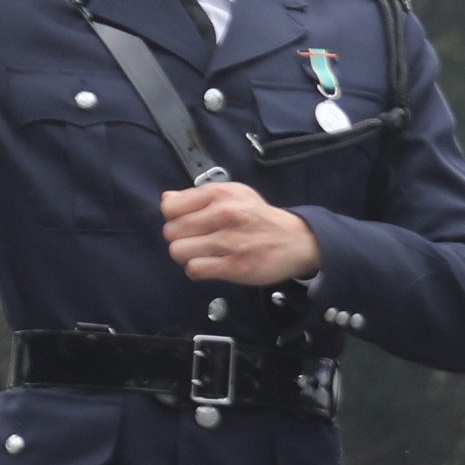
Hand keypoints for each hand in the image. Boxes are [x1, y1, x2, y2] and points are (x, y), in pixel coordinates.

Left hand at [160, 180, 322, 285]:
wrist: (297, 240)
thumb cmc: (258, 217)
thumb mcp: (233, 196)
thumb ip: (197, 197)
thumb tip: (167, 199)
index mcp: (220, 194)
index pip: (170, 208)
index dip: (174, 217)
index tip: (187, 222)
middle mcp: (224, 214)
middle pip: (171, 232)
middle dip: (179, 238)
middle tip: (197, 240)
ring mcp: (229, 241)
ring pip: (178, 251)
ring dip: (187, 255)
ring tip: (202, 253)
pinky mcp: (234, 265)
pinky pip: (194, 269)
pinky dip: (197, 270)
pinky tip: (209, 265)